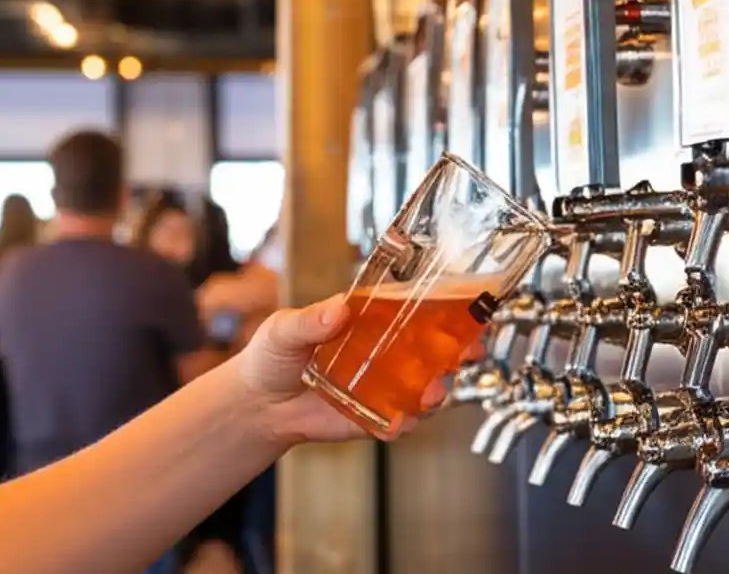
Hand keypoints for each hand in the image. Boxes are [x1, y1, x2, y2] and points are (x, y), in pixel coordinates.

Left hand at [234, 292, 448, 445]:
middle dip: (457, 350)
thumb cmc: (272, 356)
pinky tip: (401, 421)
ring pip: (424, 386)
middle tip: (470, 351)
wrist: (257, 404)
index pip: (413, 309)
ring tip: (431, 393)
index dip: (443, 306)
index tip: (465, 306)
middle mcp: (385, 352)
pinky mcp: (375, 416)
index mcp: (370, 320)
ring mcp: (383, 385)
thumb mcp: (285, 329)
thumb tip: (337, 310)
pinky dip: (405, 422)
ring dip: (436, 390)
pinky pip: (400, 421)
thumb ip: (309, 320)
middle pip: (432, 348)